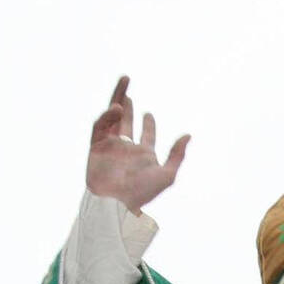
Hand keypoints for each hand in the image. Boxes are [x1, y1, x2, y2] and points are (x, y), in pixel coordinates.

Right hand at [86, 76, 189, 214]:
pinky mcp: (95, 147)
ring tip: (125, 81)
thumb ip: (177, 155)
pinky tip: (117, 109)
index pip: (146, 134)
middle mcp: (126, 148)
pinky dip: (108, 116)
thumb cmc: (142, 193)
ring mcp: (110, 147)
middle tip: (128, 81)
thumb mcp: (166, 175)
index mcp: (143, 155)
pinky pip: (100, 127)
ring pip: (112, 117)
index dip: (149, 123)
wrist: (116, 202)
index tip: (149, 113)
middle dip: (127, 101)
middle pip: (126, 120)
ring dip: (117, 98)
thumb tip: (188, 135)